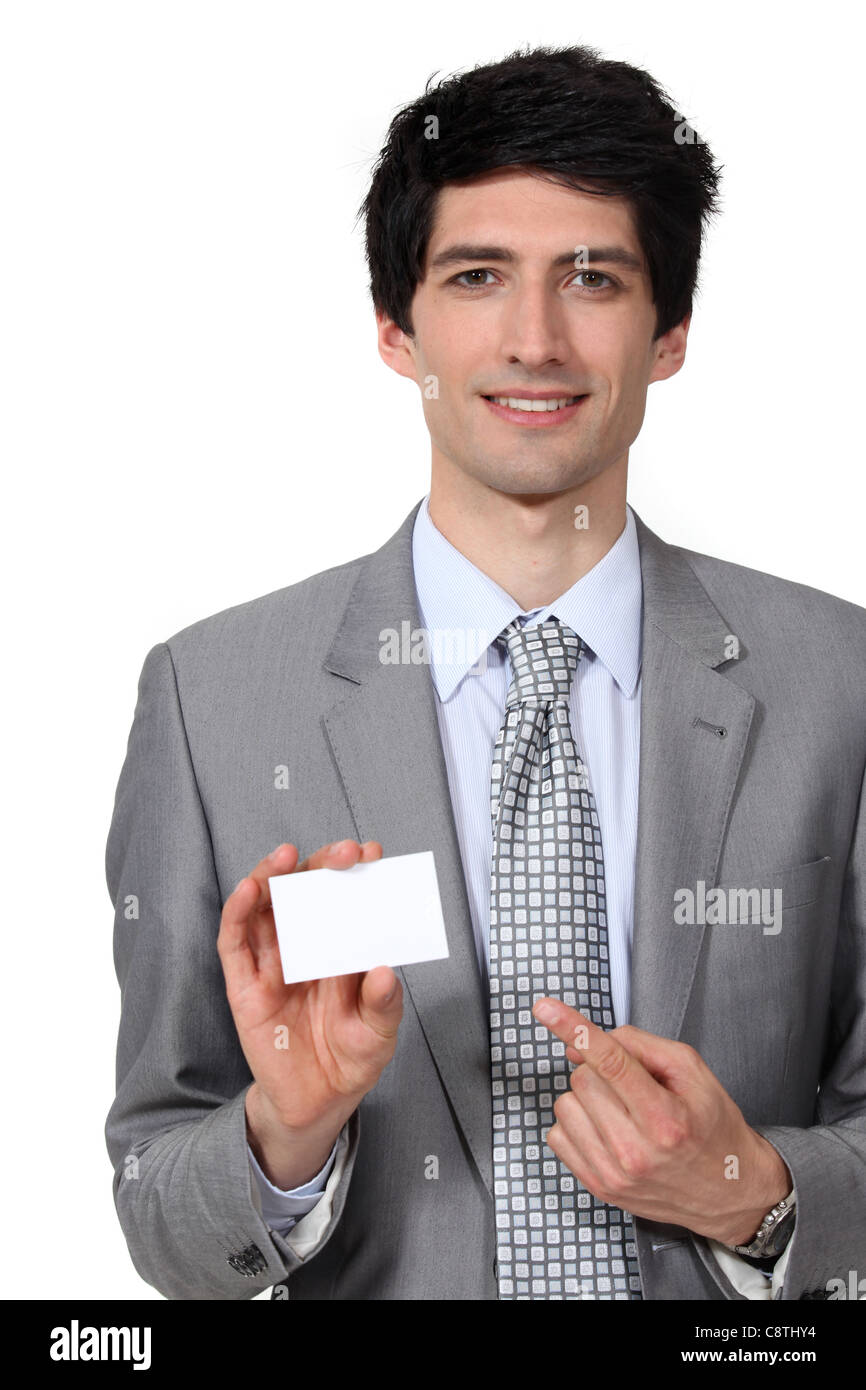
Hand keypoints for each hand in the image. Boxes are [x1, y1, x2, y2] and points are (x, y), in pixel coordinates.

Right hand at [217, 840, 403, 1176]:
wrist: (319, 1103)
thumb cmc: (352, 1057)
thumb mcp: (379, 1033)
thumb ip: (382, 1004)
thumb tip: (385, 972)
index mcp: (340, 948)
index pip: (344, 899)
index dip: (355, 873)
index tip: (372, 852)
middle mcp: (304, 946)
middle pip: (304, 892)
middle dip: (321, 866)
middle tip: (344, 852)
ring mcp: (271, 964)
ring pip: (264, 908)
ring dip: (272, 876)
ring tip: (287, 856)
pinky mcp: (244, 987)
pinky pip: (234, 943)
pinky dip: (238, 912)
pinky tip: (249, 890)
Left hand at [532, 998, 791, 1245]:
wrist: (729, 1192)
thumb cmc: (713, 1128)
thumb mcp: (692, 1072)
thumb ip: (640, 1046)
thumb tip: (582, 1044)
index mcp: (665, 1118)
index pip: (611, 1062)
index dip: (575, 1029)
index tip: (545, 1008)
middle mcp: (636, 1151)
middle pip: (584, 1079)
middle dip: (601, 1071)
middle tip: (633, 1087)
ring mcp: (614, 1174)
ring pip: (566, 1104)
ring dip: (588, 1098)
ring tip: (623, 1112)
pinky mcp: (598, 1187)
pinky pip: (558, 1135)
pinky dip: (578, 1123)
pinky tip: (607, 1130)